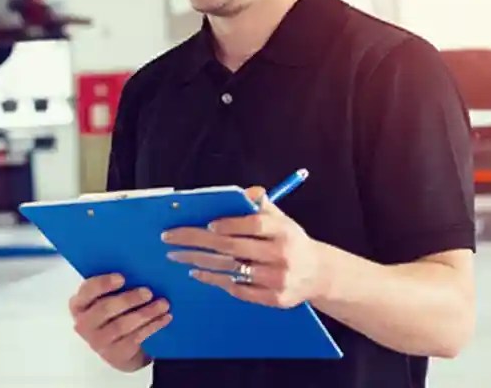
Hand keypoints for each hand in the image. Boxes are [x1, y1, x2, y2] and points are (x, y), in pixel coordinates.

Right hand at [68, 273, 171, 371]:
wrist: (120, 348)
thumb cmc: (114, 313)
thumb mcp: (108, 298)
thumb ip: (115, 286)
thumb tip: (137, 268)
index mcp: (79, 304)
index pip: (87, 291)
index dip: (103, 284)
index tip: (122, 278)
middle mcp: (84, 323)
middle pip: (105, 309)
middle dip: (128, 299)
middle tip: (148, 292)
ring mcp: (98, 342)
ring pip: (122, 325)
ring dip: (145, 313)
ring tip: (163, 304)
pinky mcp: (114, 354)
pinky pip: (135, 338)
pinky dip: (152, 326)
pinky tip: (165, 318)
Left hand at [162, 186, 328, 308]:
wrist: (319, 274)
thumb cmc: (290, 240)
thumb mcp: (281, 218)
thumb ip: (260, 204)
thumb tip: (242, 191)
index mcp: (283, 230)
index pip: (254, 224)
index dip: (230, 223)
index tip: (207, 223)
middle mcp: (281, 254)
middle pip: (234, 247)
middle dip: (197, 241)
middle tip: (171, 238)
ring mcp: (278, 279)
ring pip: (231, 270)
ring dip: (199, 262)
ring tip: (177, 255)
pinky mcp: (274, 299)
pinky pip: (239, 290)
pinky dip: (215, 280)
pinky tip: (198, 273)